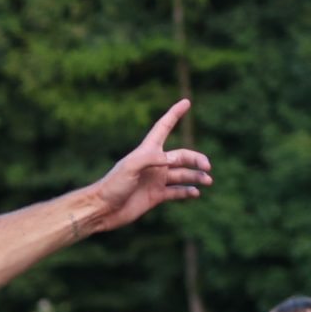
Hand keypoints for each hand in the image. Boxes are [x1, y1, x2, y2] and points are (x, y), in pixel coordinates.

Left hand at [90, 101, 211, 232]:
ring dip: (196, 176)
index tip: (186, 102)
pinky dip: (187, 192)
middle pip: (181, 156)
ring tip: (208, 180)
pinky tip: (197, 193)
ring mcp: (156, 180)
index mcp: (147, 151)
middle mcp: (155, 164)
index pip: (164, 127)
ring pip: (182, 175)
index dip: (174, 114)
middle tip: (207, 166)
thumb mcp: (130, 167)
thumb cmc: (112, 185)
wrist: (102, 210)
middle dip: (195, 159)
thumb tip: (174, 159)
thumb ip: (152, 159)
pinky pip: (176, 192)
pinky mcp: (156, 196)